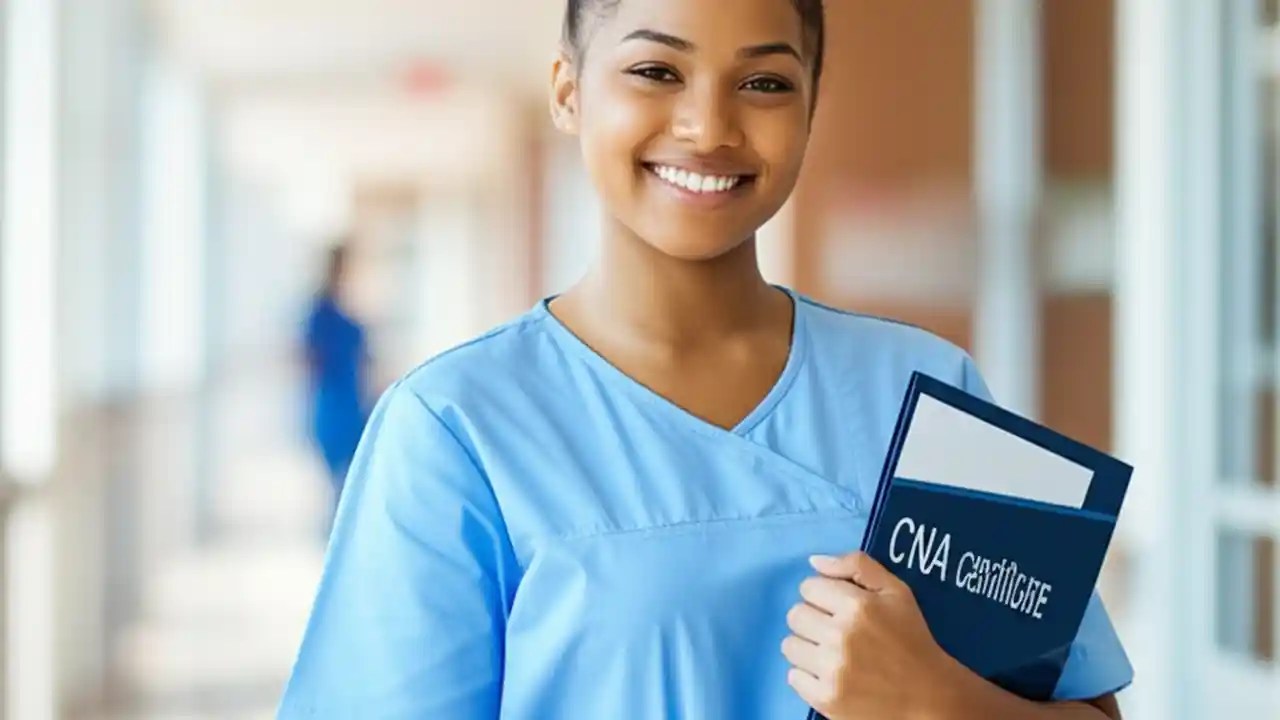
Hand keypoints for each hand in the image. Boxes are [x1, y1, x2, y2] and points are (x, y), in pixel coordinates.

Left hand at [782, 551, 959, 719]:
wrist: (929, 697)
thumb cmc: (911, 639)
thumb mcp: (897, 592)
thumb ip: (857, 565)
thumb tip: (814, 561)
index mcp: (858, 606)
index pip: (808, 587)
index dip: (822, 595)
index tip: (838, 607)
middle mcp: (840, 636)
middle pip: (795, 615)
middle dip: (812, 619)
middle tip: (834, 631)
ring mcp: (831, 670)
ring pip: (789, 645)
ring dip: (807, 647)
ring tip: (832, 654)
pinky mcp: (826, 699)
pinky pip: (793, 676)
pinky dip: (808, 675)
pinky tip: (831, 675)